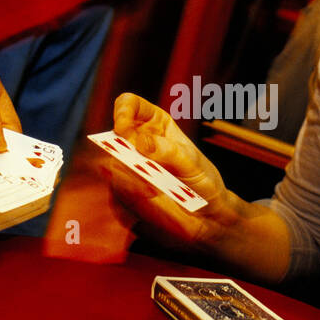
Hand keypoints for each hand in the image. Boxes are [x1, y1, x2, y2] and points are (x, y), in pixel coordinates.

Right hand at [104, 92, 233, 246]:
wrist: (206, 214)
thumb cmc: (202, 179)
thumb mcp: (192, 163)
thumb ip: (168, 151)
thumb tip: (139, 142)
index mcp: (155, 124)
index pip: (129, 105)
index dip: (122, 111)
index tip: (122, 127)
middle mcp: (136, 142)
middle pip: (113, 136)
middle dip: (119, 149)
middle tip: (138, 164)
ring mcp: (128, 166)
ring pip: (113, 164)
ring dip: (130, 176)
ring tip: (154, 188)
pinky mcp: (125, 190)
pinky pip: (117, 188)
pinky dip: (131, 192)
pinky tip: (152, 196)